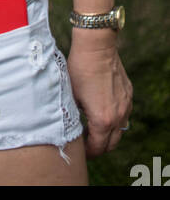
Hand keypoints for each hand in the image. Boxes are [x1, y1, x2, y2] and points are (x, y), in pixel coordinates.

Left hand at [65, 39, 132, 156]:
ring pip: (120, 129)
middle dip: (99, 146)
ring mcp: (126, 105)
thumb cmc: (79, 70)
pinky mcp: (128, 95)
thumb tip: (72, 126)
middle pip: (112, 144)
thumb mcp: (71, 96)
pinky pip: (124, 114)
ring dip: (108, 133)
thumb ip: (74, 116)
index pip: (98, 147)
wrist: (96, 47)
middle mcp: (118, 116)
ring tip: (94, 127)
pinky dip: (115, 118)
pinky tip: (102, 109)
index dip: (88, 152)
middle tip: (87, 142)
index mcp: (102, 120)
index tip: (80, 150)